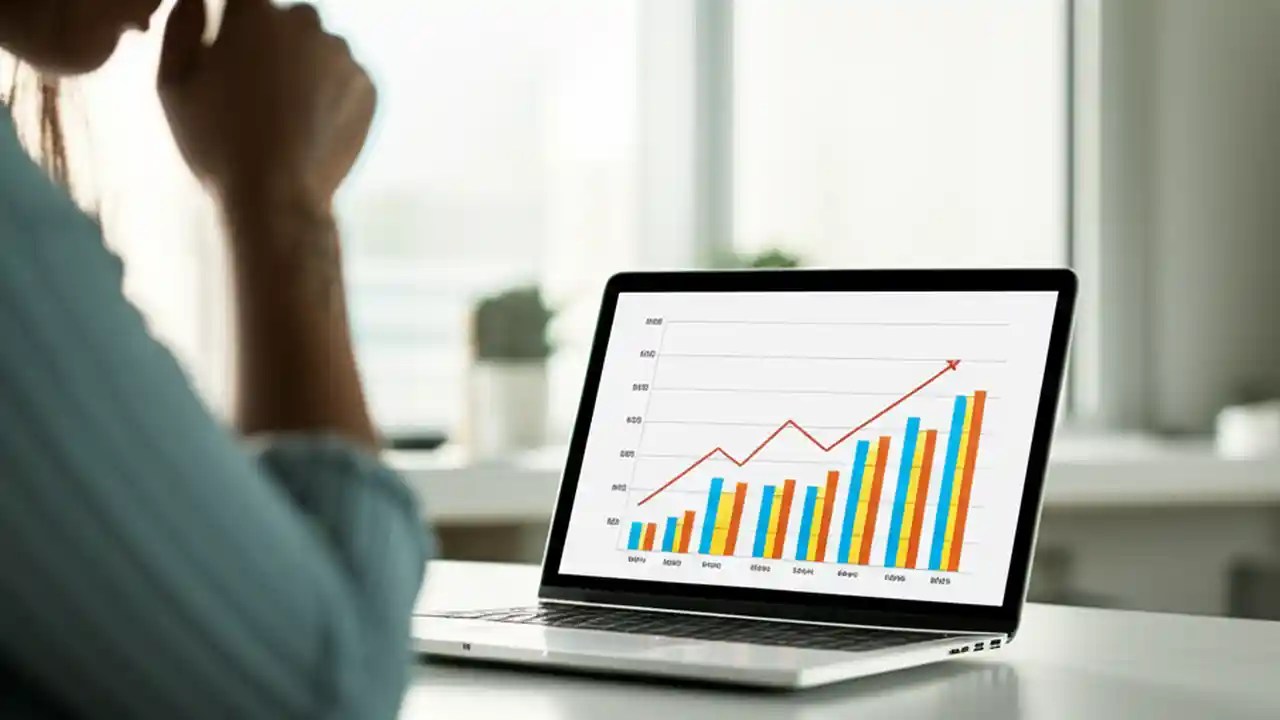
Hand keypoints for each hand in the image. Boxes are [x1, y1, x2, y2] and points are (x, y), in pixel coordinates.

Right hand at [158, 0, 375, 213]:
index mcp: (254, 11)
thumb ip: (182, 26)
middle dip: (273, 44)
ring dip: (306, 68)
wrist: (277, 196)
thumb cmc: (215, 141)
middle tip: (256, 93)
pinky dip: (332, 96)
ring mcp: (342, 54)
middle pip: (288, 19)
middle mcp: (305, 21)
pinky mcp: (369, 86)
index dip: (237, 25)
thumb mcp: (175, 82)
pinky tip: (310, 128)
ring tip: (284, 115)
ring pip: (321, 49)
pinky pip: (346, 79)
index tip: (233, 57)